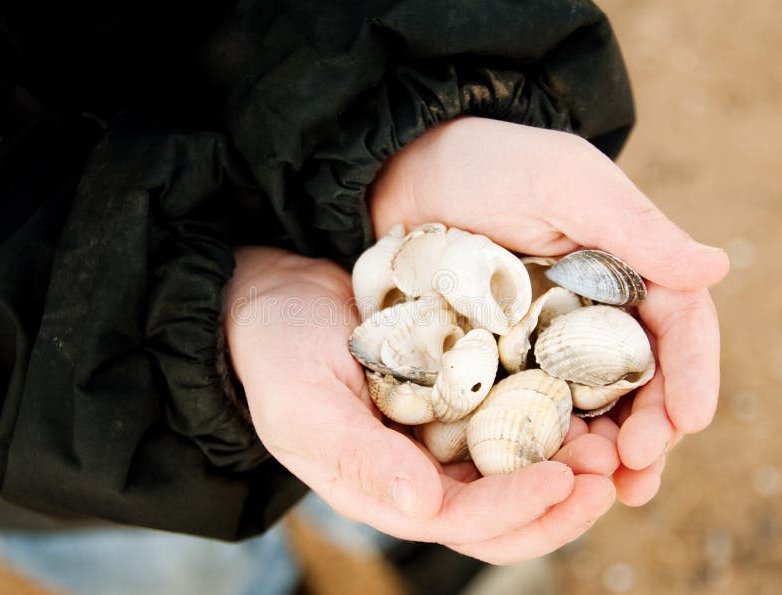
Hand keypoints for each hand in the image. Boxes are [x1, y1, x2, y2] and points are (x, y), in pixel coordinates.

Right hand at [225, 247, 618, 563]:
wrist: (275, 296)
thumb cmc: (276, 350)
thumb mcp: (303, 402)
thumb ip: (356, 457)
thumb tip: (422, 509)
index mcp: (384, 488)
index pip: (462, 522)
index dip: (517, 510)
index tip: (566, 481)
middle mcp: (421, 472)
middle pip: (505, 511)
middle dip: (560, 501)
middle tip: (608, 468)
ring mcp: (441, 433)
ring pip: (519, 467)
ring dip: (568, 460)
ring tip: (611, 435)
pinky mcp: (458, 392)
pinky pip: (512, 414)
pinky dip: (550, 413)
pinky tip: (580, 391)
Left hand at [370, 116, 729, 505]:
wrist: (409, 170)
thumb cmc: (491, 163)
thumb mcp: (564, 183)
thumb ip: (634, 229)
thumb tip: (716, 269)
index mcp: (626, 268)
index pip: (676, 328)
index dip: (689, 376)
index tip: (689, 423)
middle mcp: (594, 309)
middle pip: (637, 380)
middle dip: (647, 430)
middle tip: (636, 475)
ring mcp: (546, 336)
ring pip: (588, 403)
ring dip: (600, 447)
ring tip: (598, 486)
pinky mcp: (500, 354)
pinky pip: (529, 403)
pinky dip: (543, 437)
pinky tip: (542, 468)